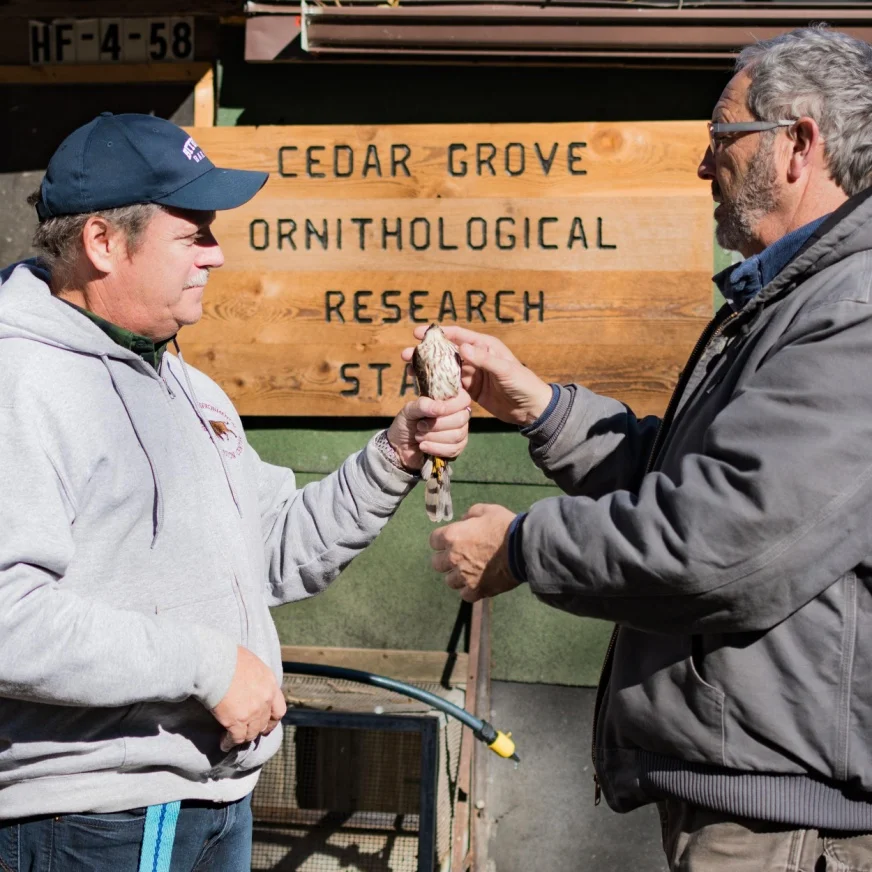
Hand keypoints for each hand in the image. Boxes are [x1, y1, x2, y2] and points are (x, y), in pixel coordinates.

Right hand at [211, 646, 285, 751]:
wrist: (215, 663)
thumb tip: (248, 681)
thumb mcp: (251, 663)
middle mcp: (265, 699)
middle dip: (257, 730)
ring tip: (233, 739)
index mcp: (270, 683)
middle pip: (265, 723)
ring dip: (243, 738)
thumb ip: (255, 676)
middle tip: (249, 733)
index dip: (272, 719)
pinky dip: (230, 743)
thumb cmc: (228, 657)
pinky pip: (237, 738)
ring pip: (252, 733)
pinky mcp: (237, 721)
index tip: (267, 724)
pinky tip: (224, 743)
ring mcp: (253, 712)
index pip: (279, 708)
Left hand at [387, 389, 471, 469]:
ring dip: (433, 437)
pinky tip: (423, 446)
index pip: (463, 399)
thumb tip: (441, 408)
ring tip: (419, 436)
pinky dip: (435, 448)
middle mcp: (458, 415)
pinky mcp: (456, 448)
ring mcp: (460, 432)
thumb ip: (423, 405)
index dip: (451, 406)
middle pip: (461, 419)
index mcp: (449, 401)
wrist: (400, 447)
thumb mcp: (409, 410)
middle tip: (420, 426)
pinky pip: (453, 449)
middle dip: (437, 425)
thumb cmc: (406, 424)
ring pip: (457, 435)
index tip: (433, 412)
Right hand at [402, 326, 552, 426]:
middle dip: (426, 353)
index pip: (458, 336)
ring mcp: (473, 374)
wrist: (532, 409)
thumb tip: (462, 347)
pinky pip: (451, 386)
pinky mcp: (471, 390)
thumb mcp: (505, 371)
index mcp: (485, 346)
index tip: (418, 334)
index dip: (438, 334)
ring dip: (428, 370)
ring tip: (408, 371)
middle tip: (406, 355)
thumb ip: (484, 360)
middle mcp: (476, 357)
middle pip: (446, 352)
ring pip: (445, 369)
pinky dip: (437, 386)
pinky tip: (422, 387)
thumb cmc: (524, 384)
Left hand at [430, 504, 520, 601]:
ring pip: (450, 581)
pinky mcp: (477, 590)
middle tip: (459, 557)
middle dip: (446, 559)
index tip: (451, 540)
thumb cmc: (505, 526)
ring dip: (457, 576)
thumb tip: (463, 521)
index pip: (433, 541)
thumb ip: (470, 514)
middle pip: (437, 563)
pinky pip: (465, 595)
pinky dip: (470, 590)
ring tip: (470, 571)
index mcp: (452, 536)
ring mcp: (464, 576)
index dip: (442, 540)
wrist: (524, 548)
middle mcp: (453, 557)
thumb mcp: (487, 510)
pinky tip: (477, 583)